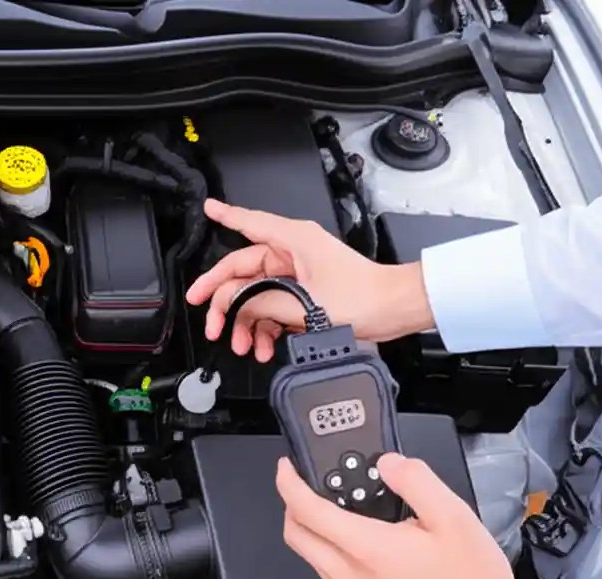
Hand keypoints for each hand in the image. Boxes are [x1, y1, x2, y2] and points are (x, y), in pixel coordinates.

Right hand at [185, 200, 435, 361]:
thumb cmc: (365, 297)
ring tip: (242, 345)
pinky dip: (265, 329)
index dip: (225, 215)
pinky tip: (263, 346)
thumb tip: (233, 303)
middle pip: (243, 272)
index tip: (207, 209)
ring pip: (256, 295)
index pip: (249, 222)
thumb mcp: (303, 303)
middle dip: (224, 302)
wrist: (395, 310)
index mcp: (293, 240)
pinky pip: (272, 307)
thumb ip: (260, 301)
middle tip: (209, 322)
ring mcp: (298, 273)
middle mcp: (293, 252)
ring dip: (246, 323)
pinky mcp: (305, 292)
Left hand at [276, 454, 543, 578]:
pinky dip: (329, 553)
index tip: (288, 468)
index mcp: (369, 550)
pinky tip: (359, 543)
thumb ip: (414, 480)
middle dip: (292, 505)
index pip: (306, 511)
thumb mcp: (453, 516)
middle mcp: (352, 578)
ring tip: (340, 511)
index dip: (289, 483)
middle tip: (307, 486)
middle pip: (295, 535)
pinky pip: (328, 577)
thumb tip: (387, 463)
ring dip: (312, 531)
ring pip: (309, 557)